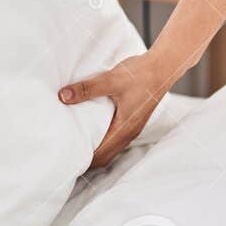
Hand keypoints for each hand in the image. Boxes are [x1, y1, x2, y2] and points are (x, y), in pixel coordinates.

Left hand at [59, 51, 175, 168]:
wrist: (162, 67)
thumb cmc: (140, 75)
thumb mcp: (110, 80)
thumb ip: (87, 89)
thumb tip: (63, 96)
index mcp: (124, 130)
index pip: (101, 156)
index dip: (83, 159)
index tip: (66, 156)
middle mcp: (129, 133)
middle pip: (105, 156)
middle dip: (87, 157)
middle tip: (67, 150)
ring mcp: (132, 127)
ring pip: (111, 147)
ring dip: (95, 147)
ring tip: (76, 140)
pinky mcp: (132, 119)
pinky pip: (115, 136)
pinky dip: (102, 137)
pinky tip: (92, 126)